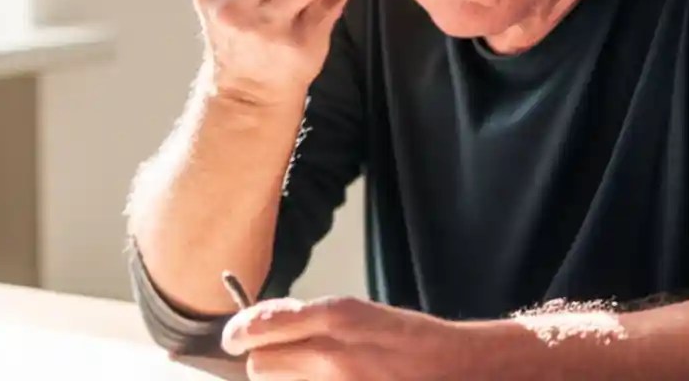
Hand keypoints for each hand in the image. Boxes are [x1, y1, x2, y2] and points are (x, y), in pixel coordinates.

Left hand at [221, 296, 472, 380]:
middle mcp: (332, 353)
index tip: (232, 337)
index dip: (239, 333)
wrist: (456, 370)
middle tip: (281, 359)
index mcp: (336, 316)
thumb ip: (311, 318)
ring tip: (312, 376)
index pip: (260, 326)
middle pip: (259, 365)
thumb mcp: (360, 314)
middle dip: (264, 361)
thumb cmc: (409, 341)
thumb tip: (262, 322)